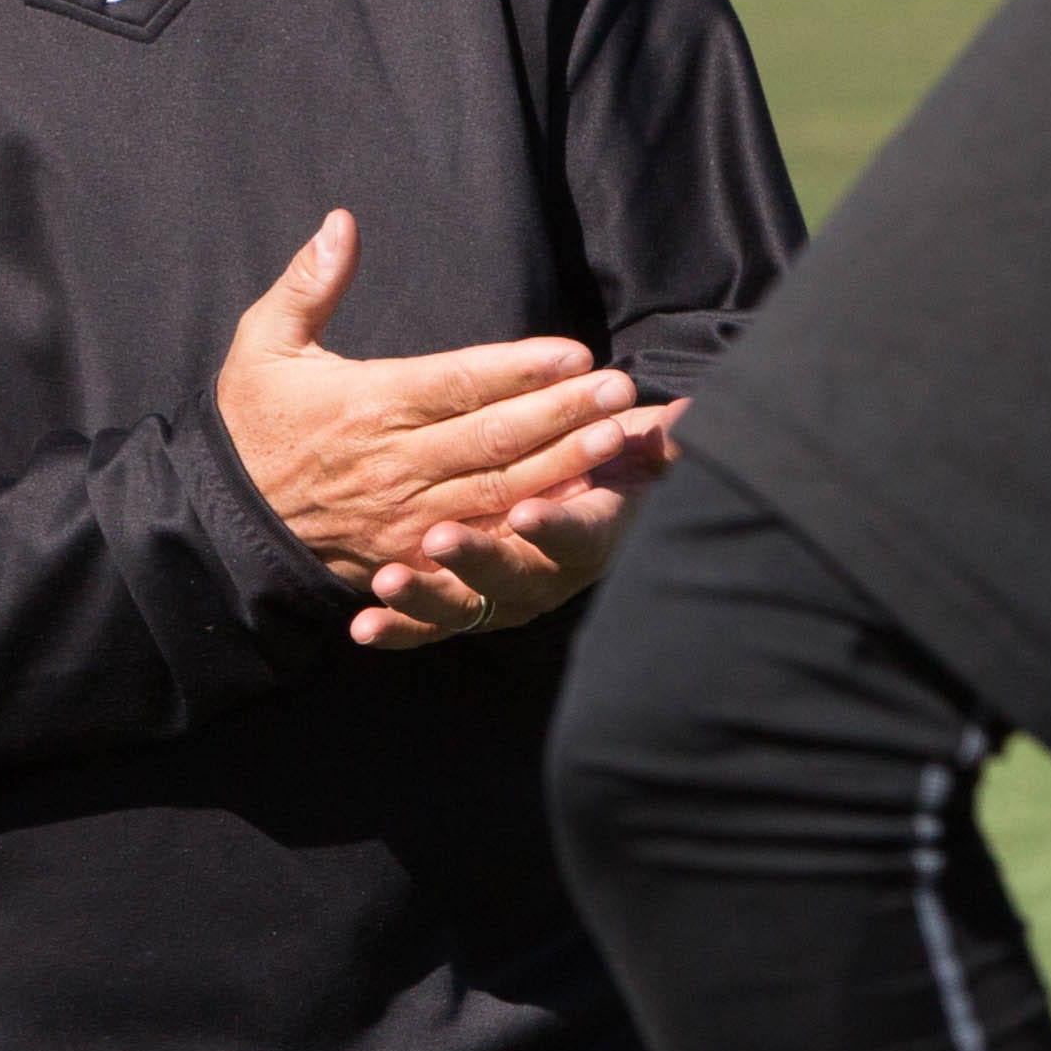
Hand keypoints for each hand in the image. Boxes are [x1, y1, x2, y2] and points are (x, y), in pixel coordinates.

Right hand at [215, 210, 641, 597]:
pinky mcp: (412, 556)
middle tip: (621, 390)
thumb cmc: (251, 424)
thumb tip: (342, 222)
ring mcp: (406, 516)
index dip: (519, 370)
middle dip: (562, 414)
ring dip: (564, 466)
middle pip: (493, 438)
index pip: (457, 384)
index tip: (575, 352)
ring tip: (617, 439)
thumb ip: (308, 284)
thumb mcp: (262, 344)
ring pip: (499, 490)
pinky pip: (482, 541)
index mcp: (367, 404)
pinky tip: (580, 506)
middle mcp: (394, 463)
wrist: (222, 523)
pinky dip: (533, 525)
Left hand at [346, 401, 677, 650]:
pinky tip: (362, 629)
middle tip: (443, 541)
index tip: (528, 513)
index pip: (578, 535)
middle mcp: (548, 575)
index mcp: (591, 534)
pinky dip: (399, 629)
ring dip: (428, 598)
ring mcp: (505, 597)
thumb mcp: (642, 451)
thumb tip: (688, 420)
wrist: (588, 511)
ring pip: (466, 606)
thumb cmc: (611, 468)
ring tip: (388, 583)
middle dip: (480, 561)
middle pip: (515, 576)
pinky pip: (431, 626)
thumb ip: (659, 442)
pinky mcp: (468, 608)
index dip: (556, 527)